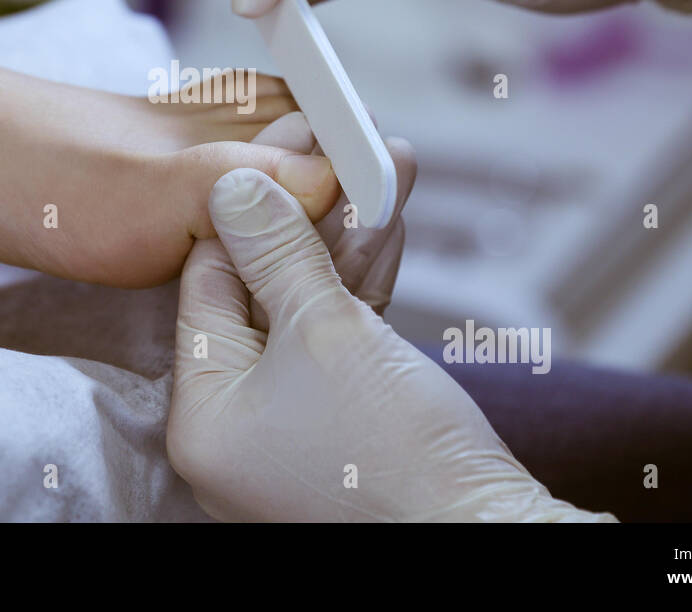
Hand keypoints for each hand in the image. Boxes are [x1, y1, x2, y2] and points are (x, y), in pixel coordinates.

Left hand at [168, 119, 613, 520]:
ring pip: (309, 314)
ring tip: (381, 169)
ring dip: (349, 244)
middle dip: (312, 221)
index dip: (246, 212)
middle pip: (263, 295)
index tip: (277, 154)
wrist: (488, 537)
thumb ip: (276, 253)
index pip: (207, 288)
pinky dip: (364, 292)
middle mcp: (236, 430)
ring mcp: (289, 432)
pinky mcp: (342, 429)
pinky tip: (389, 227)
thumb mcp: (325, 331)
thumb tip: (233, 188)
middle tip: (338, 155)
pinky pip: (339, 345)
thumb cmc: (398, 459)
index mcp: (202, 418)